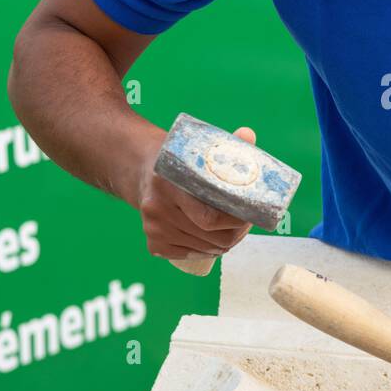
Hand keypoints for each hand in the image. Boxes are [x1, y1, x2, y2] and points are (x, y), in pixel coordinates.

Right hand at [135, 125, 256, 261]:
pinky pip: (188, 256)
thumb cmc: (177, 158)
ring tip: (233, 229)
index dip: (236, 222)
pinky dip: (204, 251)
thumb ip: (226, 143)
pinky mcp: (152, 243)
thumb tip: (248, 134)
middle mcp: (156, 209)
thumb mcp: (196, 147)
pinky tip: (211, 236)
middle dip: (236, 235)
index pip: (209, 218)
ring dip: (223, 244)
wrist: (139, 167)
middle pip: (210, 238)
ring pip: (202, 250)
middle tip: (246, 224)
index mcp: (168, 184)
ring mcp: (152, 228)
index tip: (251, 214)